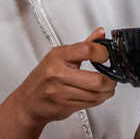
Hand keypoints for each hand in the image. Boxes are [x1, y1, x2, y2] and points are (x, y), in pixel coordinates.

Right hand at [0, 28, 115, 138]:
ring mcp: (60, 91)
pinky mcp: (64, 106)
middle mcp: (57, 73)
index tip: (107, 56)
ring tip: (106, 87)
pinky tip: (97, 94)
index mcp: (58, 56)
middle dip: (110, 81)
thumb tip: (100, 33)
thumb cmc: (44, 77)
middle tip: (112, 78)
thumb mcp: (60, 56)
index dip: (103, 53)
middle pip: (96, 79)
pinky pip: (90, 103)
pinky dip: (99, 99)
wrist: (27, 102)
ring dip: (107, 92)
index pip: (87, 50)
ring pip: (96, 94)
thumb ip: (84, 45)